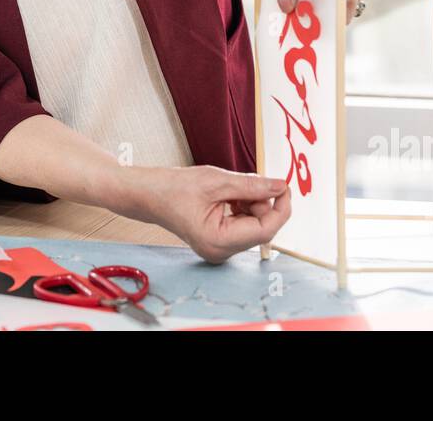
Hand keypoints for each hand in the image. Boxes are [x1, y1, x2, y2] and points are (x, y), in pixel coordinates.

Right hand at [131, 165, 290, 263]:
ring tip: (227, 189)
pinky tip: (226, 196)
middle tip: (245, 181)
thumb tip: (280, 186)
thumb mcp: (217, 181)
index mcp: (219, 241)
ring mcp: (220, 248)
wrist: (148, 194)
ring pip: (253, 224)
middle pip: (261, 227)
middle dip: (260, 202)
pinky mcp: (219, 241)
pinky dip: (242, 206)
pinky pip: (243, 224)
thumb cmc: (173, 188)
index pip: (265, 230)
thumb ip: (253, 186)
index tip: (284, 186)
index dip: (280, 207)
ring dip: (250, 202)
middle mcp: (221, 251)